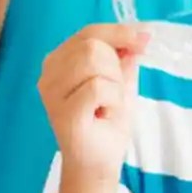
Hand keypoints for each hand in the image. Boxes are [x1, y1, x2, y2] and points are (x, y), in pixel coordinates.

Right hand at [39, 24, 148, 183]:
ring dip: (114, 83)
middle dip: (116, 66)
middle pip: (92, 45)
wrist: (100, 160)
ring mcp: (52, 94)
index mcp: (59, 60)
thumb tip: (142, 32)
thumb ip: (126, 54)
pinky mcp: (63, 113)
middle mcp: (48, 74)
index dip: (119, 33)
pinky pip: (98, 87)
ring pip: (94, 62)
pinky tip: (105, 113)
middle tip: (114, 91)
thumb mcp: (121, 78)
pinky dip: (113, 99)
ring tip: (108, 103)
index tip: (143, 41)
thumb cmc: (107, 118)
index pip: (89, 32)